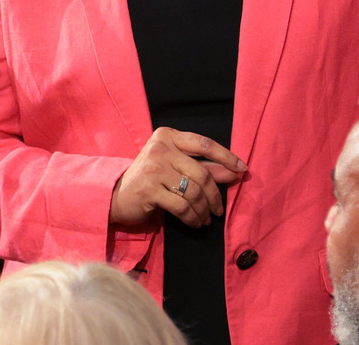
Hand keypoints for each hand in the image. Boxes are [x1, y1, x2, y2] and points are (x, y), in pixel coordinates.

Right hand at [110, 127, 245, 227]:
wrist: (117, 195)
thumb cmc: (150, 178)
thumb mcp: (175, 166)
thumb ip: (203, 166)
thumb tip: (234, 172)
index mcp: (167, 136)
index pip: (204, 144)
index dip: (226, 157)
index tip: (242, 169)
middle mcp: (160, 148)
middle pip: (201, 172)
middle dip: (214, 194)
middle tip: (219, 209)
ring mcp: (153, 168)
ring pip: (193, 191)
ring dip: (204, 209)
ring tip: (207, 218)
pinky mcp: (149, 189)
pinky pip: (181, 206)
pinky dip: (193, 217)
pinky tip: (196, 222)